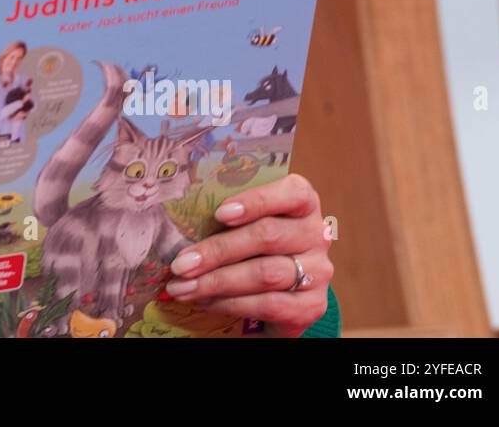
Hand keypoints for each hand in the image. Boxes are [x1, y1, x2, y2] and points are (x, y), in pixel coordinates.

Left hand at [162, 173, 332, 337]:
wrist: (282, 293)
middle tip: (181, 264)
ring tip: (183, 286)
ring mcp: (318, 271)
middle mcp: (316, 234)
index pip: (291, 193)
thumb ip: (228, 216)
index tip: (219, 213)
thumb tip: (180, 223)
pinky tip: (205, 301)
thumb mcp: (246, 222)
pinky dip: (231, 304)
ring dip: (217, 282)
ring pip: (265, 273)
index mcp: (303, 202)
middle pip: (267, 236)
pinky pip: (268, 305)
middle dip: (217, 250)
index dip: (255, 201)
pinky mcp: (312, 305)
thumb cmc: (255, 245)